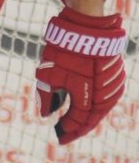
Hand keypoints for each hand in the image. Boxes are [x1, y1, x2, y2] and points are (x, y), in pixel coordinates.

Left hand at [35, 7, 126, 144]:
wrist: (87, 27)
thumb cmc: (65, 51)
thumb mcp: (48, 75)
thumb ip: (47, 97)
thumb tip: (47, 115)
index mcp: (87, 97)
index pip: (78, 121)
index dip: (67, 130)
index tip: (58, 136)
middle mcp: (103, 93)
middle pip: (92, 118)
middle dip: (78, 128)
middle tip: (65, 134)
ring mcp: (113, 84)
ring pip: (102, 108)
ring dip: (89, 117)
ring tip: (75, 123)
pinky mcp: (116, 74)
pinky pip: (108, 96)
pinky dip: (98, 105)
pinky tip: (89, 107)